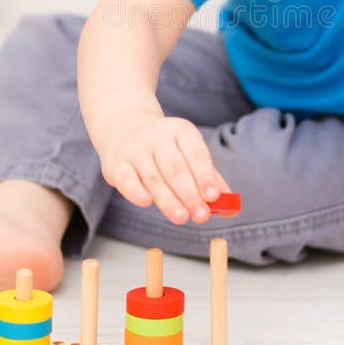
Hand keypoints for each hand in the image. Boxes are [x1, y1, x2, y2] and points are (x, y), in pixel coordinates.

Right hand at [99, 110, 228, 224]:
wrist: (124, 127)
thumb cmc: (164, 147)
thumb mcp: (187, 151)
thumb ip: (207, 175)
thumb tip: (228, 202)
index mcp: (180, 130)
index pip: (196, 153)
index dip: (204, 175)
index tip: (213, 196)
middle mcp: (157, 136)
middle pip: (175, 168)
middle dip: (189, 193)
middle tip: (200, 215)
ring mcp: (134, 148)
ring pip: (153, 177)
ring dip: (168, 199)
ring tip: (182, 217)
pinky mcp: (115, 162)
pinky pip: (126, 178)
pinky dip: (136, 191)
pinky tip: (147, 203)